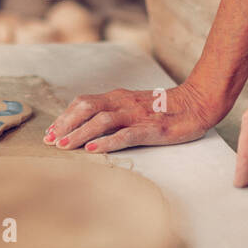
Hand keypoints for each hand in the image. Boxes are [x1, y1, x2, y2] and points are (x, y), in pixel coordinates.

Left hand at [44, 83, 220, 152]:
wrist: (197, 103)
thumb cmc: (164, 109)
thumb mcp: (134, 106)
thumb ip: (114, 113)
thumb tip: (88, 127)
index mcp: (118, 97)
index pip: (84, 103)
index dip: (65, 117)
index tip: (50, 132)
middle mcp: (124, 103)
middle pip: (87, 108)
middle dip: (65, 125)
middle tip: (50, 141)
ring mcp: (137, 115)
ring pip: (102, 120)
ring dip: (80, 133)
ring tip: (64, 146)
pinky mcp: (151, 129)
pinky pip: (125, 135)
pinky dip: (106, 142)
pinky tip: (92, 150)